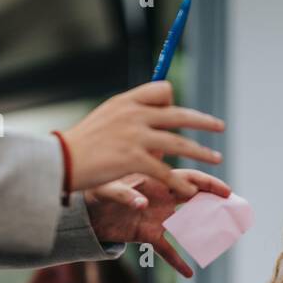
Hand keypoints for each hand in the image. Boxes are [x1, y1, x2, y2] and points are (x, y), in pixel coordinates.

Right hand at [60, 81, 223, 196]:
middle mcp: (134, 114)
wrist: (62, 160)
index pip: (162, 90)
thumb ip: (129, 114)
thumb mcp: (106, 117)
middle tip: (219, 127)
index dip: (173, 101)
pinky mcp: (134, 159)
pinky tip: (190, 191)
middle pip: (179, 114)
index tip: (181, 113)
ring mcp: (135, 136)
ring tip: (216, 159)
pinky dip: (179, 182)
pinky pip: (165, 171)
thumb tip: (150, 112)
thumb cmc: (82, 143)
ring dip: (201, 152)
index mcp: (127, 101)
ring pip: (178, 143)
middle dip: (203, 121)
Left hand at [84, 169, 230, 277]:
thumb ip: (123, 195)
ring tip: (223, 238)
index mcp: (154, 181)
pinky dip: (177, 261)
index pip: (187, 179)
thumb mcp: (105, 191)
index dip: (207, 185)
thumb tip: (140, 203)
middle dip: (215, 201)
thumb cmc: (94, 191)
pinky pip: (166, 250)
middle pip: (195, 197)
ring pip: (187, 222)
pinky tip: (189, 274)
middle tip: (235, 208)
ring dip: (205, 229)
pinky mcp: (148, 234)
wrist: (83, 211)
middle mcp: (161, 198)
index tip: (225, 192)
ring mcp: (157, 217)